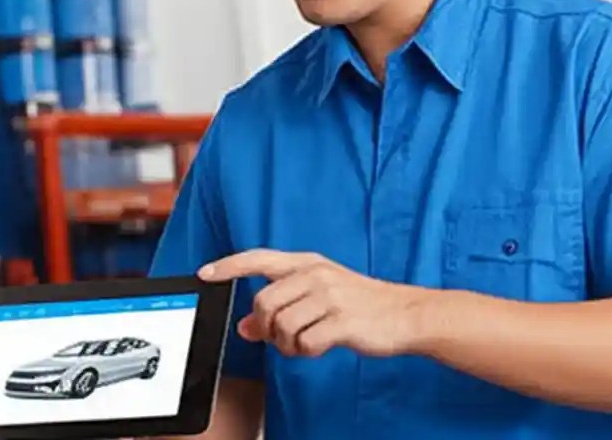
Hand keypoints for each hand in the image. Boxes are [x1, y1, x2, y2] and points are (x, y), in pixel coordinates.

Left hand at [199, 249, 423, 358]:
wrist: (405, 314)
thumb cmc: (360, 304)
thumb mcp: (319, 297)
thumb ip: (281, 307)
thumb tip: (244, 327)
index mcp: (308, 264)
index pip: (259, 259)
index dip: (229, 266)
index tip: (206, 273)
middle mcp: (316, 275)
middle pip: (263, 302)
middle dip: (265, 327)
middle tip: (282, 336)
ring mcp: (330, 296)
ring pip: (281, 325)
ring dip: (287, 344)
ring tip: (305, 342)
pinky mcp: (342, 321)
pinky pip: (305, 343)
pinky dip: (306, 352)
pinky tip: (319, 347)